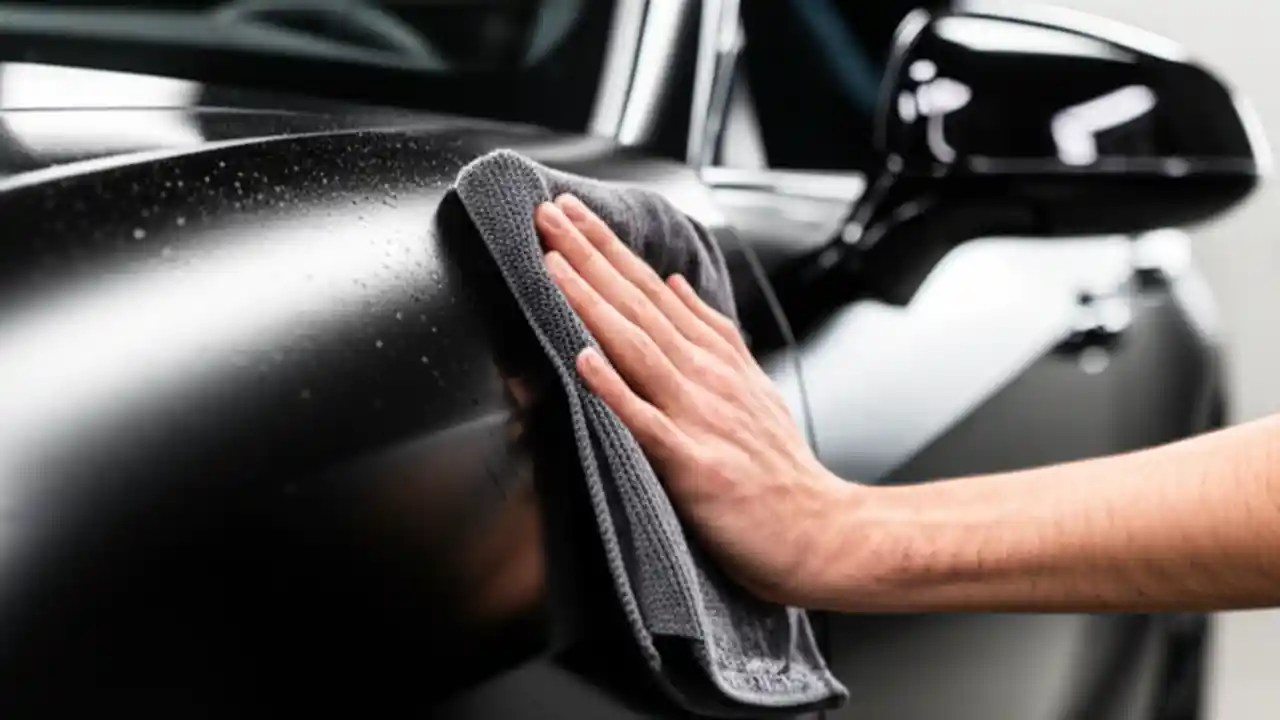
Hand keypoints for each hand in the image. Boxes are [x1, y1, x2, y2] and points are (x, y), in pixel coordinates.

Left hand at [534, 194, 856, 606]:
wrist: (822, 532)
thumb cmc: (781, 469)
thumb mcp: (753, 384)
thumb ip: (712, 332)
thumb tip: (674, 282)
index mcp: (714, 358)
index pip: (649, 290)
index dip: (607, 249)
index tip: (569, 212)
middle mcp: (705, 377)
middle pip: (638, 305)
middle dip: (589, 256)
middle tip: (548, 214)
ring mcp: (699, 417)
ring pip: (637, 347)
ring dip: (592, 303)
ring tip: (553, 265)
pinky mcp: (692, 464)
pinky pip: (645, 421)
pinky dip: (615, 388)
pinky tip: (582, 359)